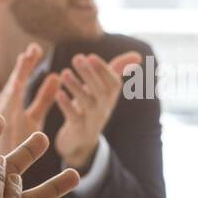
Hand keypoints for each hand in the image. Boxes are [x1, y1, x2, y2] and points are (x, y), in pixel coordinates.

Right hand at [0, 43, 59, 157]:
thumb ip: (44, 97)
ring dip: (16, 78)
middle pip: (13, 86)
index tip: (35, 49)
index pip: (19, 82)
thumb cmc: (14, 143)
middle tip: (34, 48)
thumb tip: (56, 75)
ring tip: (25, 59)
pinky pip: (6, 116)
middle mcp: (3, 110)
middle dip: (22, 67)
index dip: (26, 66)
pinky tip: (17, 86)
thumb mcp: (34, 117)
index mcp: (11, 104)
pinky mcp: (0, 134)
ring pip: (8, 97)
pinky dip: (10, 101)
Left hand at [53, 51, 142, 168]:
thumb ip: (119, 70)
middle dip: (89, 74)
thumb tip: (139, 56)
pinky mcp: (78, 130)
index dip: (104, 70)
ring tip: (64, 73)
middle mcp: (104, 108)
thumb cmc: (93, 107)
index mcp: (110, 97)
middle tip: (77, 58)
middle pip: (100, 91)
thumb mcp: (106, 89)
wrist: (81, 141)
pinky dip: (66, 105)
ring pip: (86, 103)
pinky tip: (58, 94)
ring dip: (75, 87)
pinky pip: (74, 117)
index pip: (113, 83)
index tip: (90, 56)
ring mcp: (92, 120)